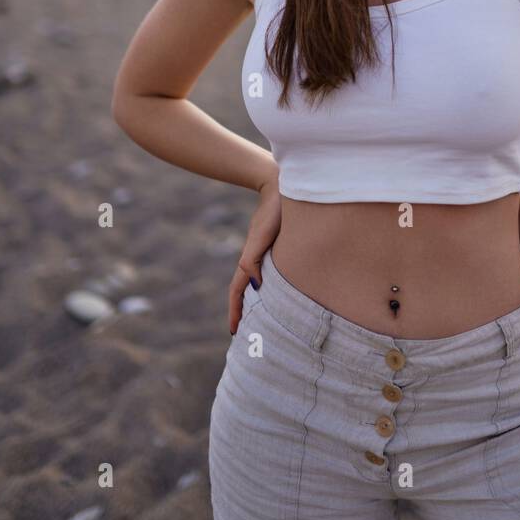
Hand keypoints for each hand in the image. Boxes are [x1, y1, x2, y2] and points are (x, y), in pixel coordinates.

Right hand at [228, 179, 281, 334]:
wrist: (284, 186)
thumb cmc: (275, 211)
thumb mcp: (262, 237)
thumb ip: (254, 260)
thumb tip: (255, 286)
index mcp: (251, 258)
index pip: (239, 291)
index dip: (236, 311)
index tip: (235, 331)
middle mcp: (256, 257)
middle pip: (245, 290)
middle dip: (244, 310)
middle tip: (246, 333)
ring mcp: (265, 251)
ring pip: (257, 281)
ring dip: (256, 300)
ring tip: (260, 318)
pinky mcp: (275, 244)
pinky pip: (269, 271)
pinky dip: (267, 285)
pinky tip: (275, 289)